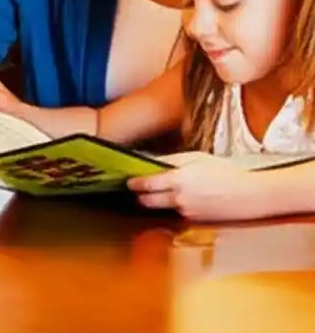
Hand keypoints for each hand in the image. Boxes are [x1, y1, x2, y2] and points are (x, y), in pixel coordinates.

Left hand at [128, 158, 267, 220]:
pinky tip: (183, 200)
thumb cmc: (226, 173)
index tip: (129, 181)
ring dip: (158, 202)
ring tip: (161, 193)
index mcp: (178, 179)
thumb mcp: (198, 158)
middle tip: (138, 190)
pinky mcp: (194, 221)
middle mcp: (179, 198)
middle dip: (141, 196)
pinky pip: (177, 213)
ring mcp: (186, 212)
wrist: (250, 196)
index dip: (134, 184)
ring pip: (162, 208)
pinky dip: (175, 207)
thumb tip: (154, 163)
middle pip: (147, 202)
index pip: (146, 184)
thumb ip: (173, 161)